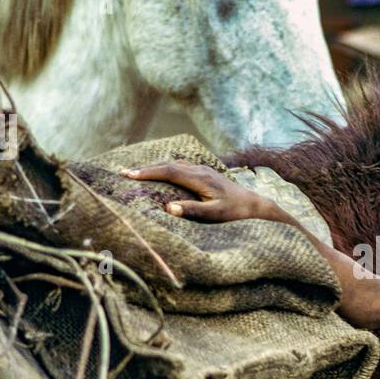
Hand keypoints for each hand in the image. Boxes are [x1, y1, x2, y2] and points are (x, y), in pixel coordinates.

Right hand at [122, 161, 276, 222]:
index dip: (148, 172)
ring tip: (137, 173)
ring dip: (155, 167)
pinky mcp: (206, 174)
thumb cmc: (235, 213)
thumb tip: (168, 208)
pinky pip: (181, 167)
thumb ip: (192, 210)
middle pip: (168, 164)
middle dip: (146, 169)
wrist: (255, 205)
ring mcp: (204, 170)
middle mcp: (200, 170)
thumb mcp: (214, 215)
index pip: (168, 171)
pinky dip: (166, 169)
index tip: (129, 176)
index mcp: (200, 179)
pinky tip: (161, 174)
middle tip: (124, 173)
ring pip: (174, 164)